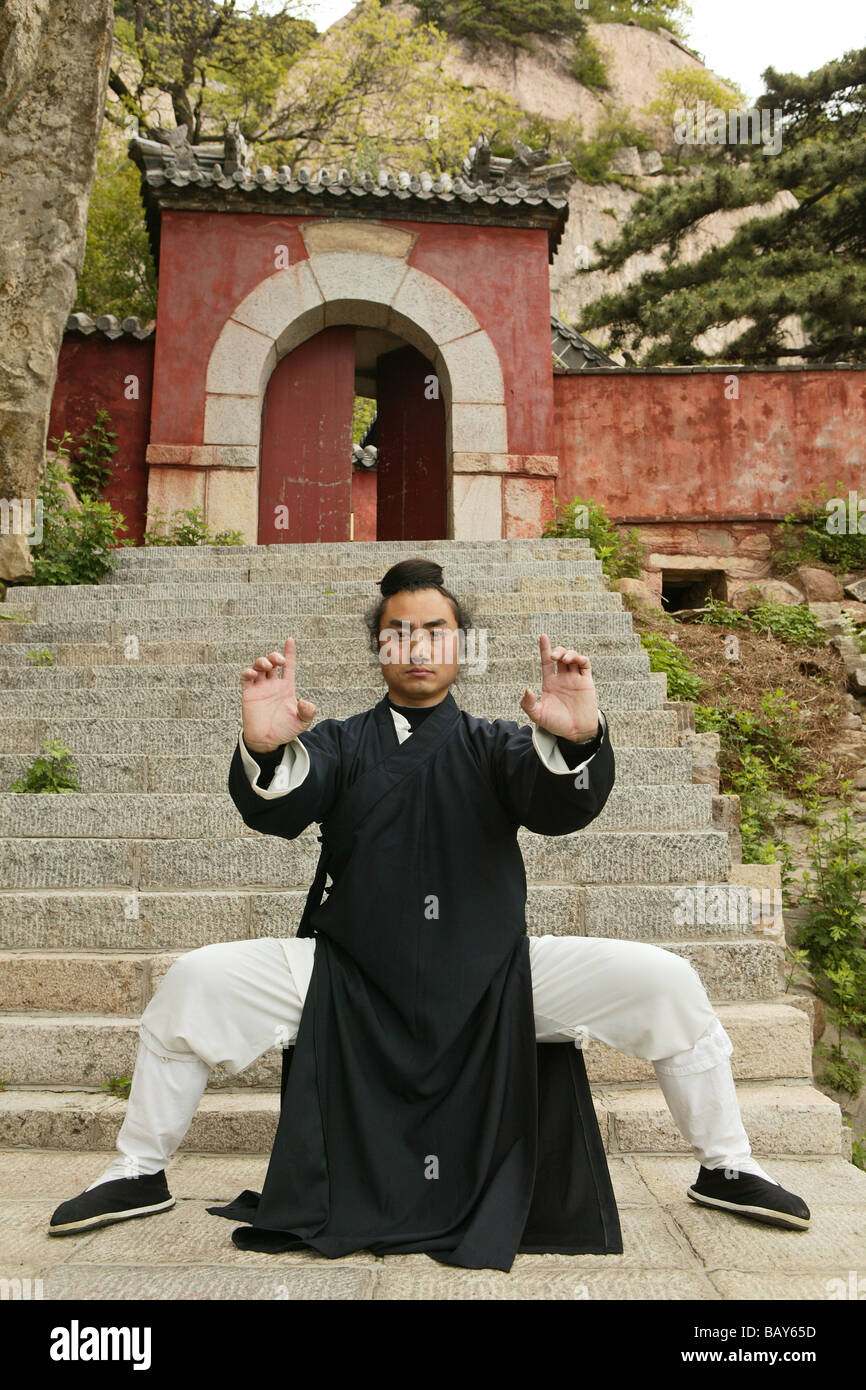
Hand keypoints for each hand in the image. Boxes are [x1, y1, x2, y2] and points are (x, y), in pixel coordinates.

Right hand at [239, 637, 316, 752]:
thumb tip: (305, 702)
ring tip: (266, 666)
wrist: (267, 742)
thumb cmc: (284, 731)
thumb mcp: (302, 722)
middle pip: (272, 662)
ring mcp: (260, 688)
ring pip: (258, 666)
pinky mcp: (248, 694)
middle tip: (278, 660)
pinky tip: (253, 674)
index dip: (289, 652)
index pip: (288, 666)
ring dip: (262, 661)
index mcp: (286, 688)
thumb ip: (307, 712)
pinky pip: (246, 678)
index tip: (290, 640)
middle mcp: (273, 685)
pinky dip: (248, 672)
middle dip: (274, 656)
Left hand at [519, 634, 598, 741]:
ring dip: (569, 653)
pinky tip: (575, 660)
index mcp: (550, 683)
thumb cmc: (556, 724)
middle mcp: (562, 678)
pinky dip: (581, 658)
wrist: (575, 733)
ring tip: (564, 659)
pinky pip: (585, 665)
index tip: (542, 636)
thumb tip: (527, 689)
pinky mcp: (586, 682)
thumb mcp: (538, 715)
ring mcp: (575, 679)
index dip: (545, 648)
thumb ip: (529, 704)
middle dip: (557, 651)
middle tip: (554, 656)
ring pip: (573, 657)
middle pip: (560, 656)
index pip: (546, 661)